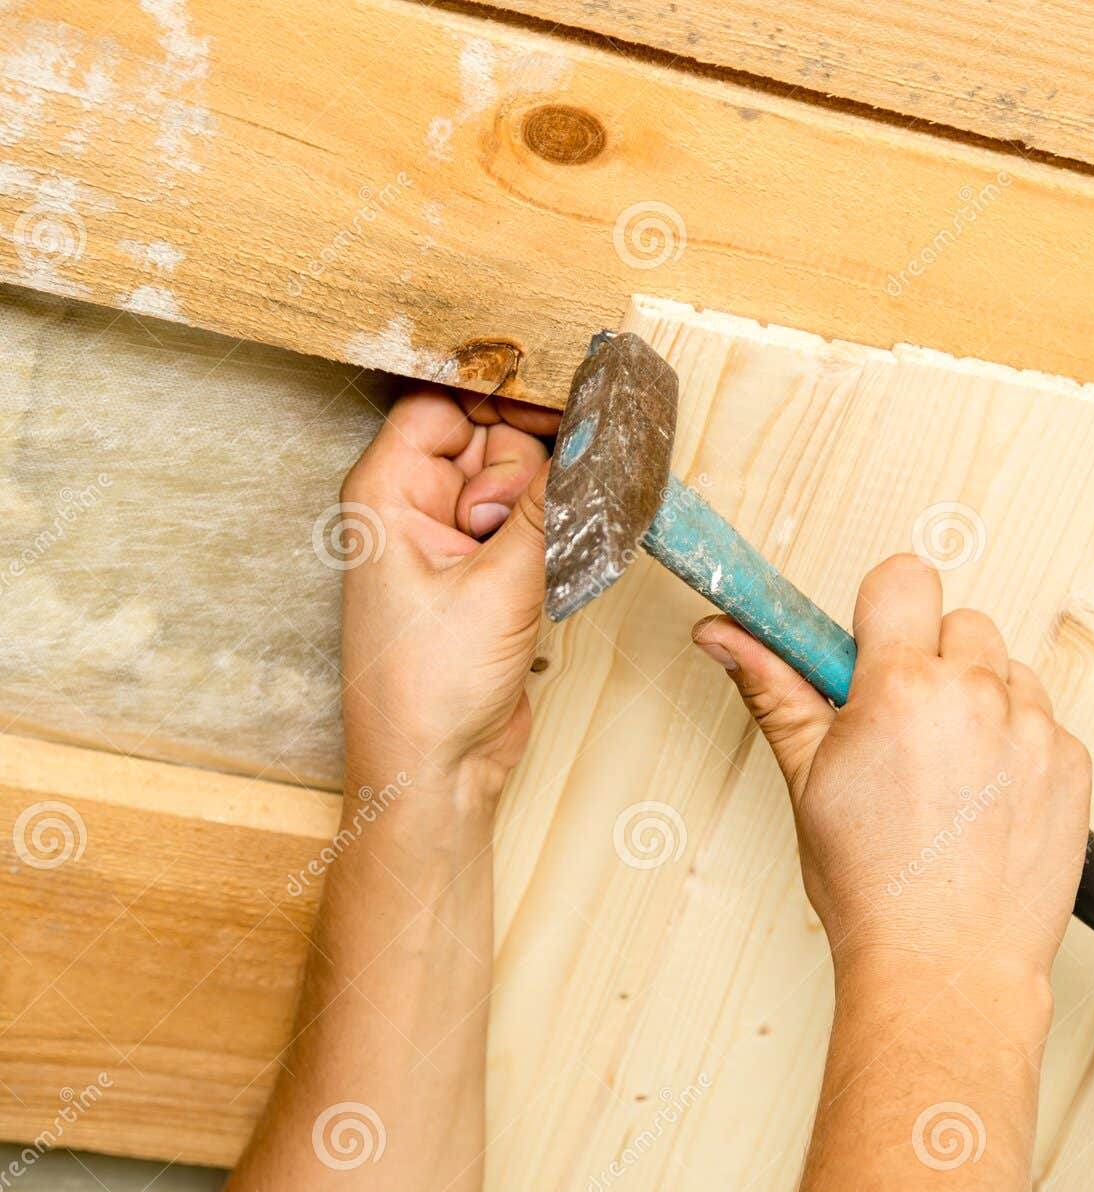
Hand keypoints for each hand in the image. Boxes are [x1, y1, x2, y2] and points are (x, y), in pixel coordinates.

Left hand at [337, 386, 557, 806]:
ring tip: (531, 566)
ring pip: (517, 487)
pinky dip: (550, 541)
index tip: (555, 418)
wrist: (437, 770)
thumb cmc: (431, 685)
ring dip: (543, 514)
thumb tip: (593, 440)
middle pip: (487, 442)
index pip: (442, 406)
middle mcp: (413, 511)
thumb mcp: (501, 583)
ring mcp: (450, 546)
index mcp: (387, 494)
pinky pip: (528, 530)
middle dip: (522, 474)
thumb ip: (552, 505)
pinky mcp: (484, 578)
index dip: (496, 406)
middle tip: (518, 530)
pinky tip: (553, 574)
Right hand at [693, 554, 1090, 985]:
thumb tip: (726, 635)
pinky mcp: (1073, 763)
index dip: (883, 611)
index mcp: (902, 689)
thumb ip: (774, 690)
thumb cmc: (873, 889)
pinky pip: (1043, 719)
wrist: (946, 966)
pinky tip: (984, 799)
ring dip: (980, 700)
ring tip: (948, 772)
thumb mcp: (808, 780)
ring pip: (1006, 669)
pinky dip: (1017, 744)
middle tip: (904, 728)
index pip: (904, 578)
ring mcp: (1034, 729)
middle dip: (930, 660)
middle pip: (958, 621)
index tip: (871, 649)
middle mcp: (977, 697)